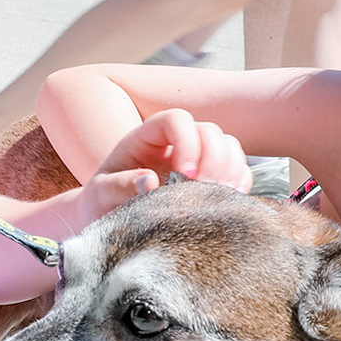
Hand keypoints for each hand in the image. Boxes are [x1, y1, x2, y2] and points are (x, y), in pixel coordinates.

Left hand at [74, 107, 252, 220]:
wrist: (111, 220)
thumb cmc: (102, 204)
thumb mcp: (100, 195)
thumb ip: (117, 187)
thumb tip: (148, 181)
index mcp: (148, 137)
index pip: (176, 120)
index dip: (186, 141)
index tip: (184, 174)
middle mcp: (176, 142)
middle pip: (209, 131)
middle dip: (213, 159)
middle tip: (206, 190)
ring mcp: (197, 158)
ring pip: (228, 146)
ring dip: (230, 170)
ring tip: (220, 196)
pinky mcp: (211, 178)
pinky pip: (237, 170)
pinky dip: (240, 182)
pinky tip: (230, 200)